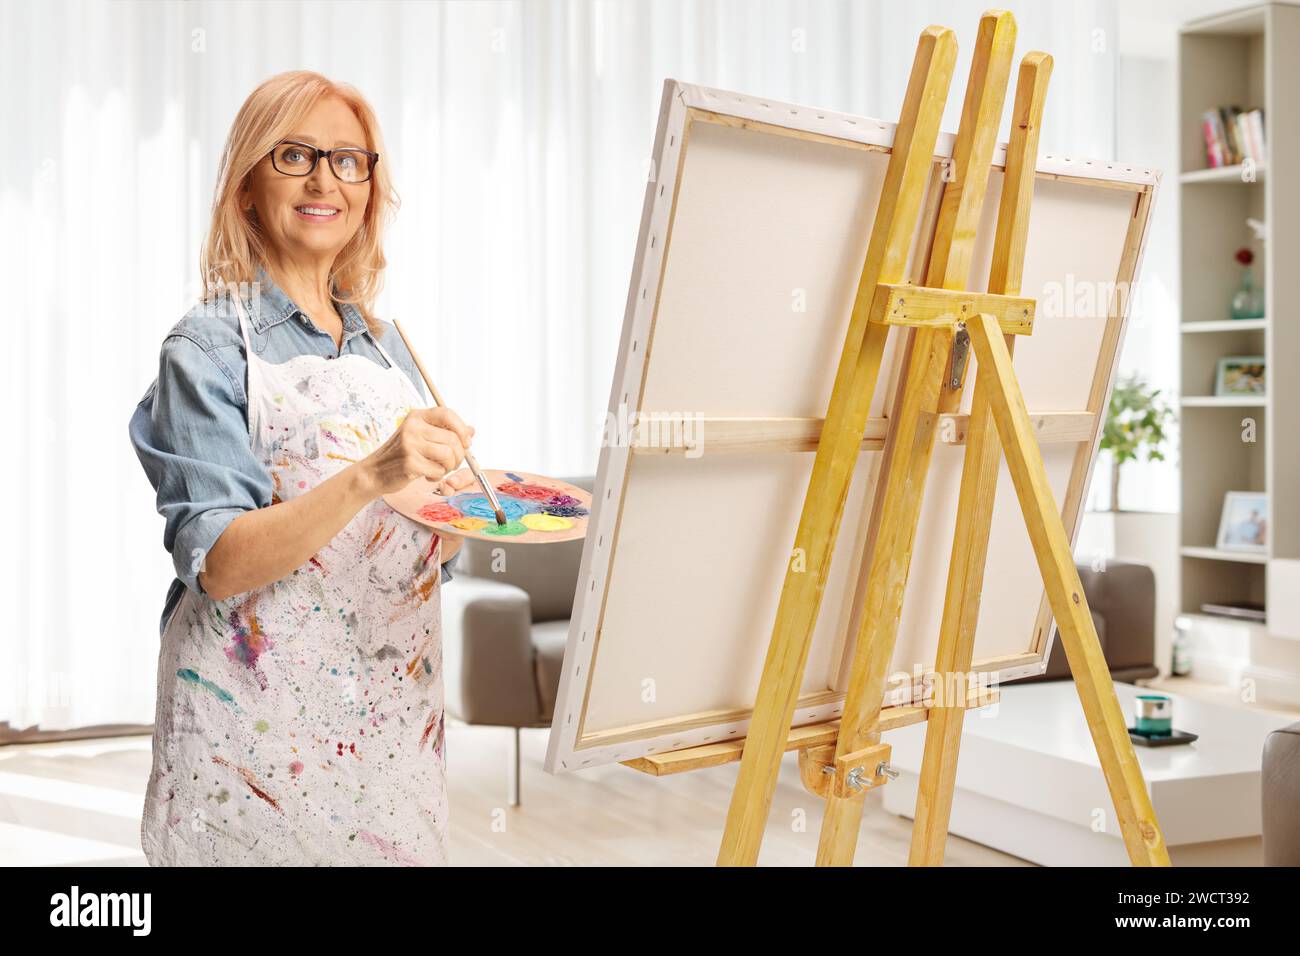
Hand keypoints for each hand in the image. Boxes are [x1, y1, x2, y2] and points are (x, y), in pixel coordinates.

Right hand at [357, 407, 475, 497]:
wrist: (374, 472)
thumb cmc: (400, 455)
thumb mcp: (421, 437)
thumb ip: (445, 432)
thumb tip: (472, 431)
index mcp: (416, 416)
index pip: (447, 414)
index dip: (462, 428)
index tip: (466, 442)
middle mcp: (413, 427)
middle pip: (453, 439)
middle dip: (458, 455)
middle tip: (450, 463)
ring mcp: (410, 444)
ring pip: (448, 455)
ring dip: (448, 467)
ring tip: (437, 469)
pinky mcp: (410, 463)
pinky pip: (438, 470)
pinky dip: (437, 476)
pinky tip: (426, 475)